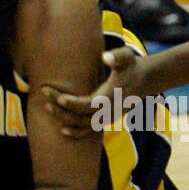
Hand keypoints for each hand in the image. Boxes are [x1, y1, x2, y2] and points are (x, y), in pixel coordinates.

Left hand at [43, 48, 160, 139]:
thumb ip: (117, 57)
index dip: (71, 103)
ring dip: (63, 118)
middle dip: (60, 108)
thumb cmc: (131, 66)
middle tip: (44, 94)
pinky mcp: (104, 120)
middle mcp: (107, 112)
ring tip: (47, 106)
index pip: (87, 104)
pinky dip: (75, 132)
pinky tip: (61, 129)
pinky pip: (88, 131)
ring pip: (81, 125)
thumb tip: (106, 57)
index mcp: (110, 98)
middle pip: (79, 116)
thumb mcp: (126, 57)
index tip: (56, 96)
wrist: (144, 80)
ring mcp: (106, 118)